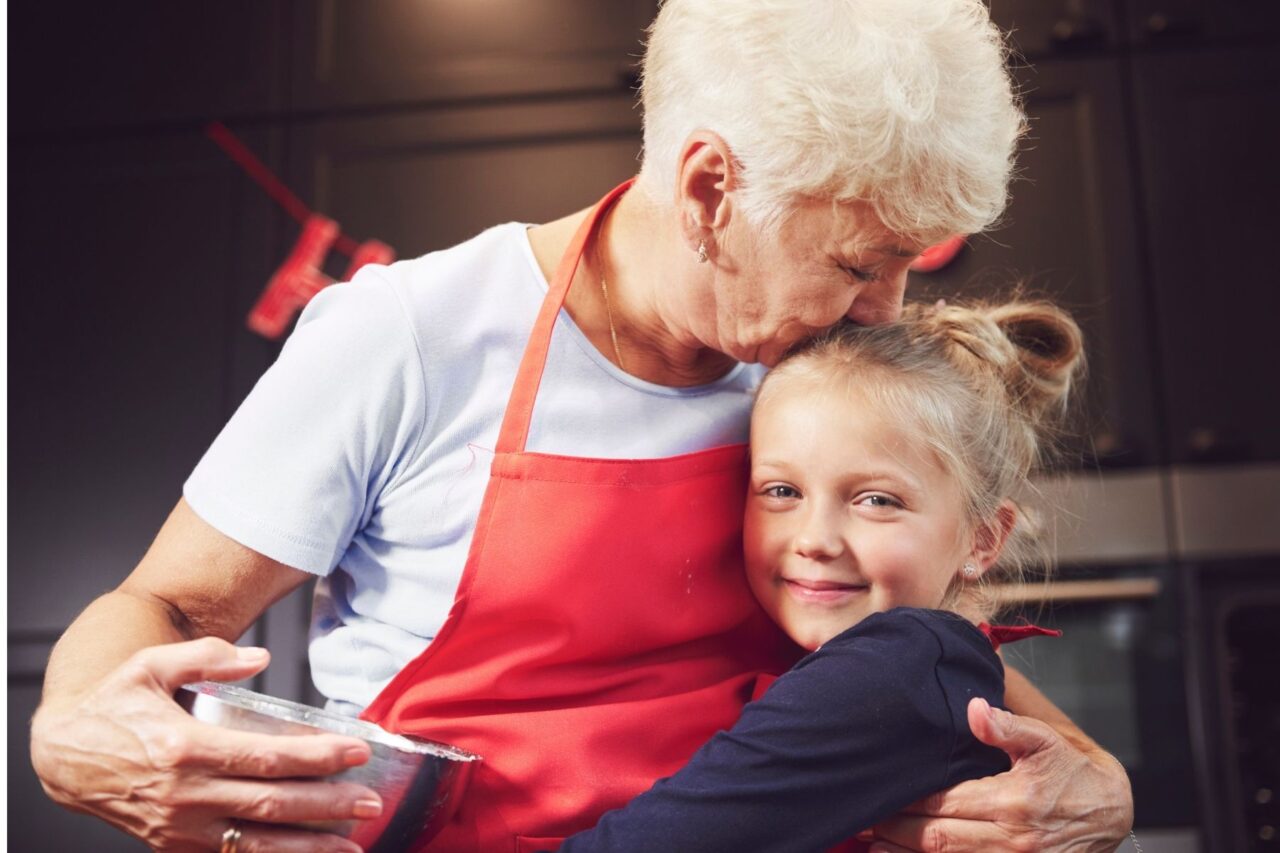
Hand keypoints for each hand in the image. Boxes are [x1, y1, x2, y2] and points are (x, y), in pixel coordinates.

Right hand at [31, 637, 381, 851]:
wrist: (60, 755)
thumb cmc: (111, 706)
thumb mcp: (151, 666)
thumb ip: (207, 655)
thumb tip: (259, 657)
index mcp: (186, 748)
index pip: (267, 758)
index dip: (317, 757)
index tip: (356, 750)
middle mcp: (185, 795)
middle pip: (272, 802)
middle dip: (328, 804)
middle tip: (371, 802)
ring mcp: (179, 827)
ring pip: (256, 841)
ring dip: (309, 845)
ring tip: (352, 843)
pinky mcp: (173, 845)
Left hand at [866, 697, 1132, 851]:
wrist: (1112, 814)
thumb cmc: (1071, 772)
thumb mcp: (1045, 742)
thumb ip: (1006, 727)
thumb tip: (973, 707)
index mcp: (1011, 802)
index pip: (943, 802)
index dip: (906, 801)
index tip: (877, 791)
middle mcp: (1010, 840)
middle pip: (936, 838)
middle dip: (895, 830)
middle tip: (860, 820)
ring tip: (871, 843)